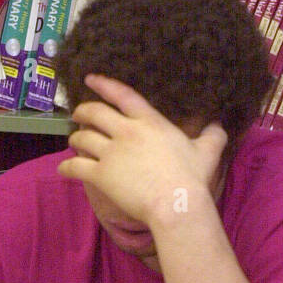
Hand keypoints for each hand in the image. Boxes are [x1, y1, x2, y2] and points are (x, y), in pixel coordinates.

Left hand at [58, 74, 227, 229]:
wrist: (175, 204)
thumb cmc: (192, 177)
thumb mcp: (208, 151)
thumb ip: (213, 134)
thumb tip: (219, 125)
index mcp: (149, 121)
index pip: (122, 95)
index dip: (104, 84)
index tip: (90, 78)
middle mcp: (125, 131)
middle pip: (94, 113)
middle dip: (82, 112)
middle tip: (78, 114)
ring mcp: (110, 152)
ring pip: (82, 138)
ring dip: (74, 138)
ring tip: (73, 140)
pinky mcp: (100, 174)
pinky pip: (76, 166)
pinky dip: (67, 166)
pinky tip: (63, 168)